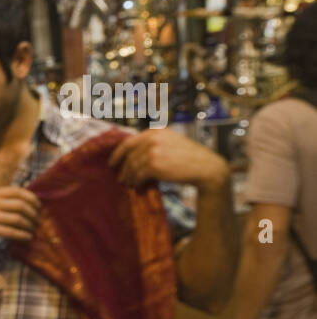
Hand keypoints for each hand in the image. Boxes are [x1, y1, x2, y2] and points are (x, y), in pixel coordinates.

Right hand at [0, 186, 39, 246]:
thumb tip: (25, 200)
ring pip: (18, 218)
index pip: (17, 191)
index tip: (38, 205)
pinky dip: (22, 234)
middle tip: (38, 219)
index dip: (32, 198)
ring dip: (29, 224)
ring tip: (33, 228)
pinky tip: (27, 237)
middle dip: (33, 212)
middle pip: (20, 204)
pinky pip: (11, 231)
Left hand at [109, 128, 228, 188]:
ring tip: (129, 184)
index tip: (112, 162)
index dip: (118, 154)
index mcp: (156, 131)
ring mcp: (153, 151)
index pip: (129, 142)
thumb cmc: (189, 158)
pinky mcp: (154, 164)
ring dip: (129, 177)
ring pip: (132, 166)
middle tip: (120, 178)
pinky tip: (137, 187)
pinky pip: (138, 175)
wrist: (206, 167)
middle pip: (129, 155)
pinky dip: (136, 182)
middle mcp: (153, 138)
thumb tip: (132, 157)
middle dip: (123, 168)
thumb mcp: (171, 144)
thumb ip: (153, 146)